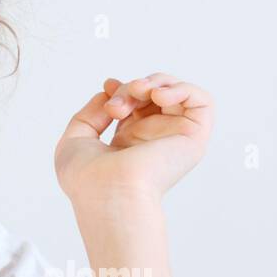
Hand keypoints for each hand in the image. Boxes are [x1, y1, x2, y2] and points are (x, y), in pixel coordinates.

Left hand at [54, 72, 214, 207]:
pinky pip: (201, 101)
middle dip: (131, 87)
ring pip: (176, 93)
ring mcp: (174, 138)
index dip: (124, 88)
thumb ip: (89, 114)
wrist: (107, 193)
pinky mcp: (193, 138)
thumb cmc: (87, 179)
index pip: (136, 104)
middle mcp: (154, 139)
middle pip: (152, 95)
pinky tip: (158, 95)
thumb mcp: (75, 139)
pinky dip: (180, 88)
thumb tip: (108, 93)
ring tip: (138, 91)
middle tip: (115, 107)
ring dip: (155, 82)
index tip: (108, 87)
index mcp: (129, 142)